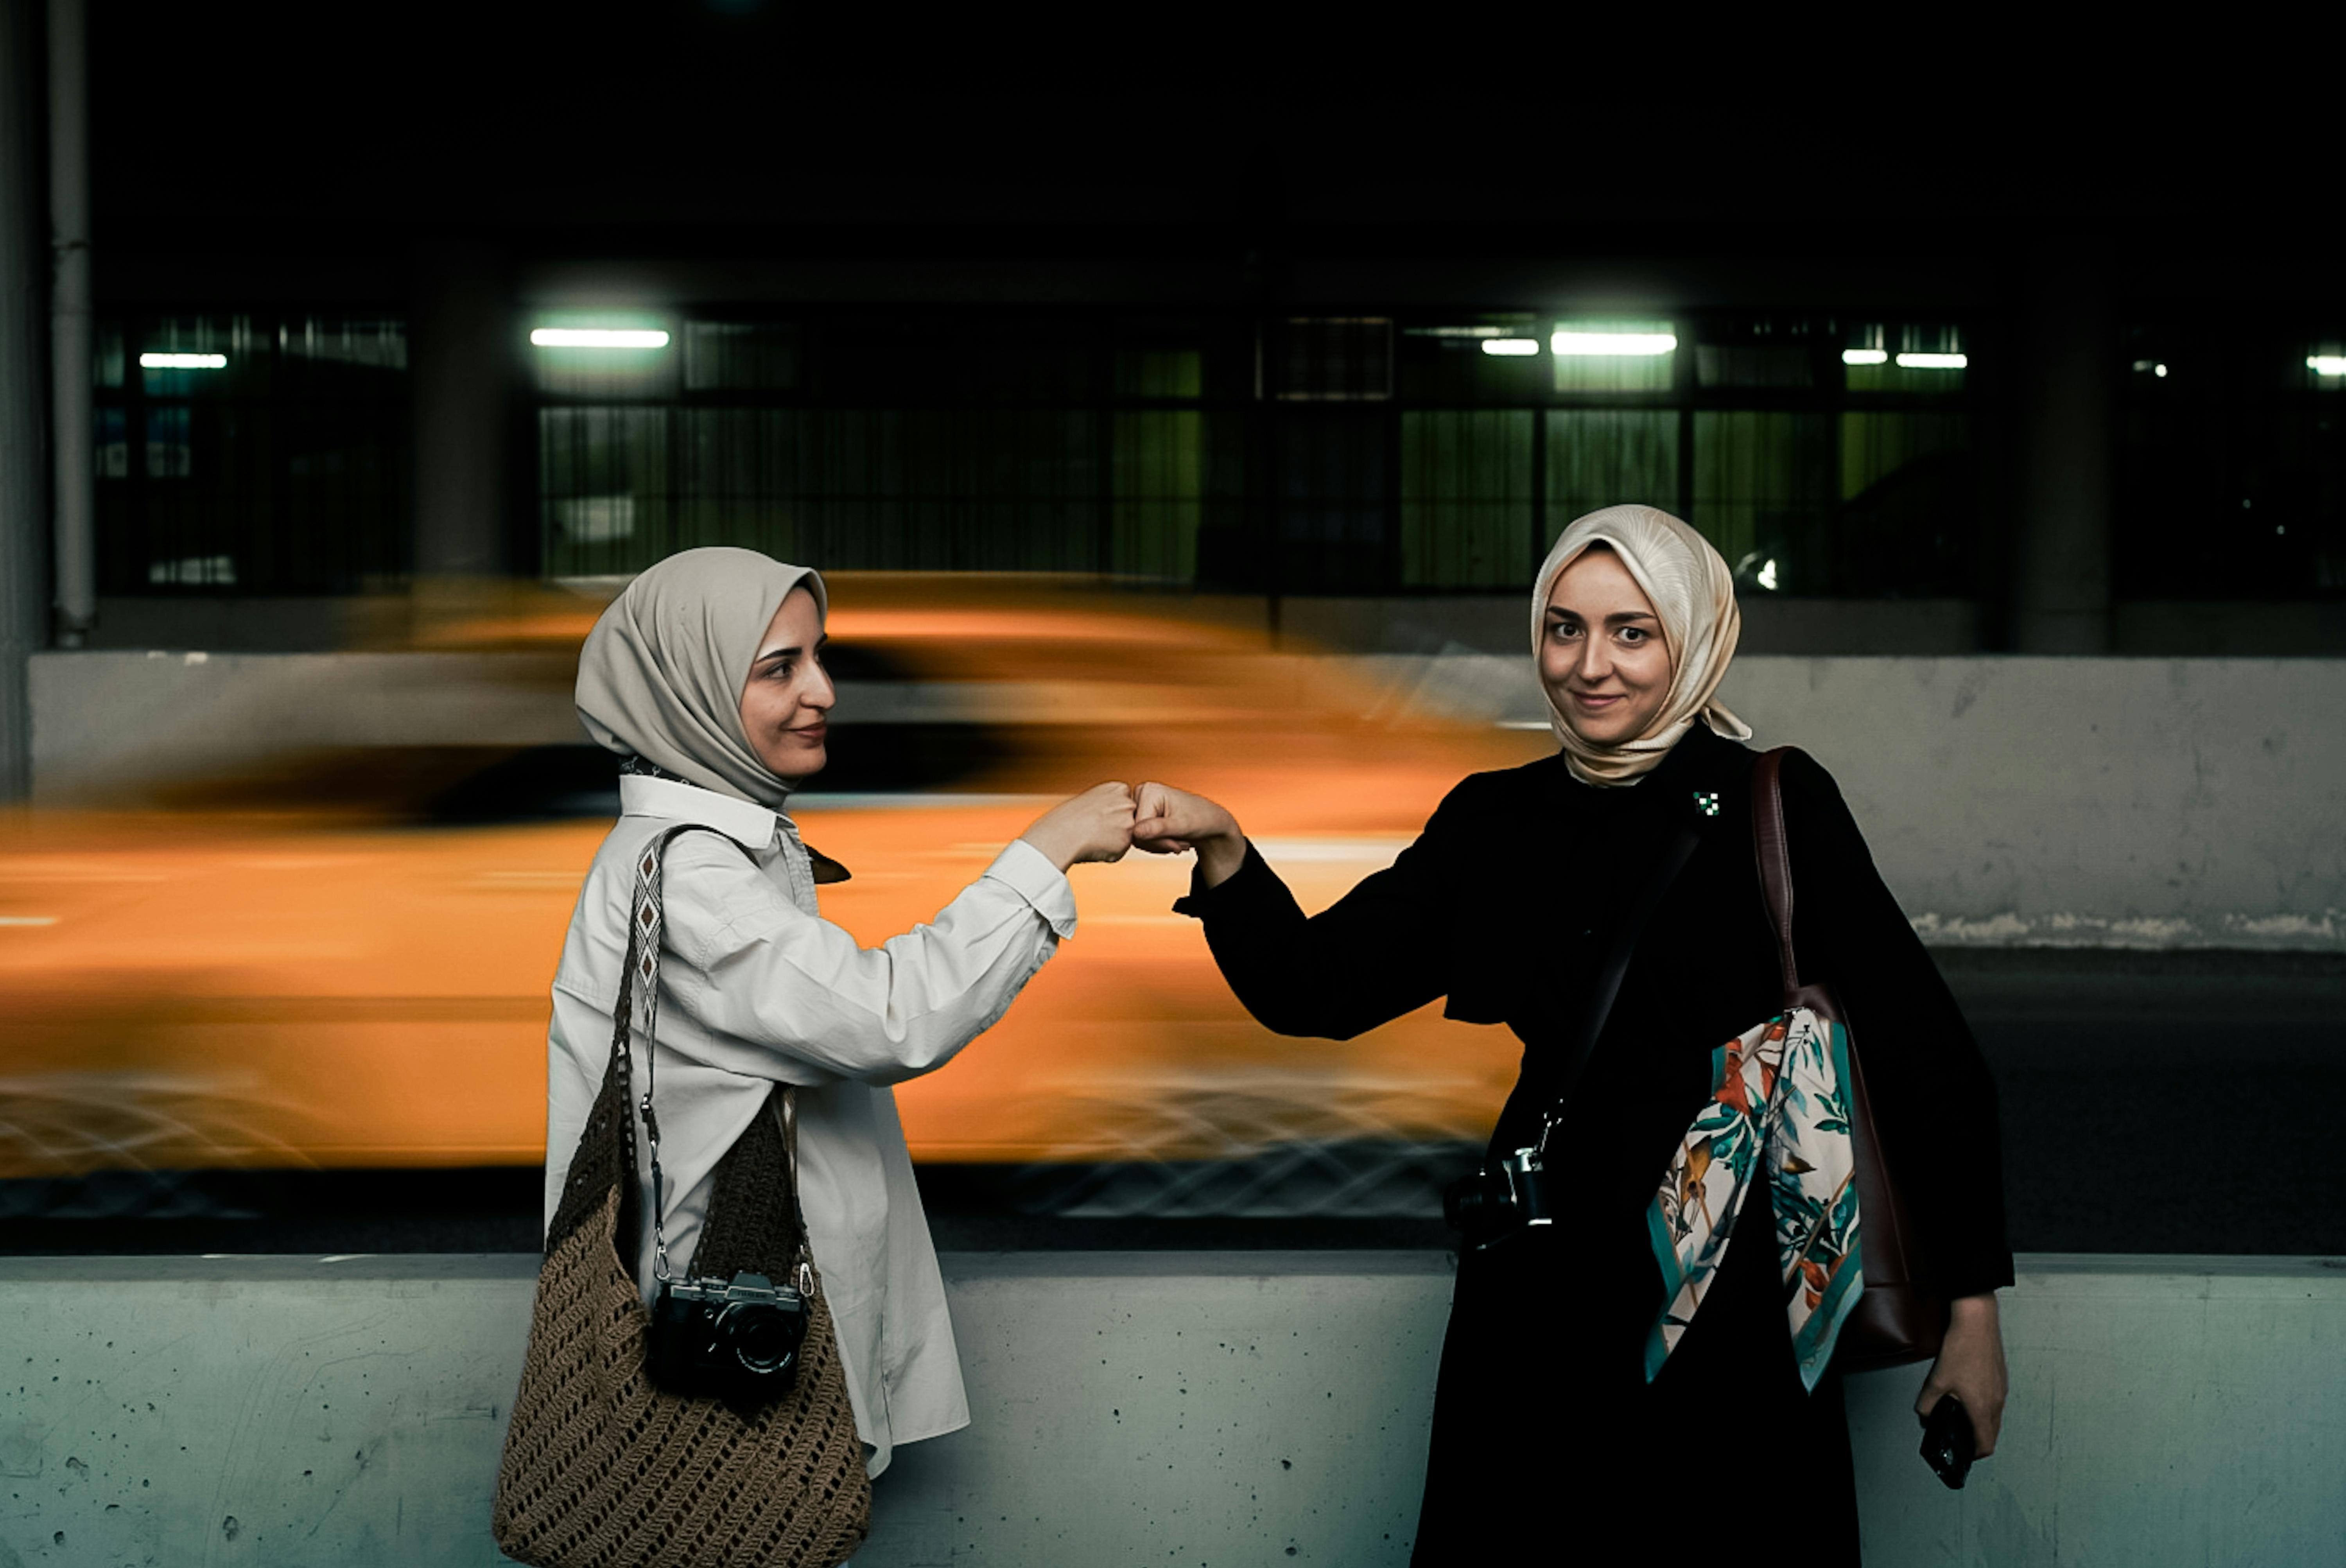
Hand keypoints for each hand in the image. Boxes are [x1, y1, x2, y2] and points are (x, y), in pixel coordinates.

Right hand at [1018, 783, 1136, 870]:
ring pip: (1124, 836)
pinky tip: (1094, 846)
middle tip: (1094, 827)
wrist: (1060, 834)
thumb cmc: (1069, 818)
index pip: (1125, 803)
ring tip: (1093, 836)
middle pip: (1128, 820)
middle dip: (1115, 826)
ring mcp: (1128, 823)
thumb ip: (1110, 804)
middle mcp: (1127, 803)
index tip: (1096, 816)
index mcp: (1118, 788)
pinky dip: (1109, 853)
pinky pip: (1120, 852)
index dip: (1110, 813)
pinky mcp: (1126, 842)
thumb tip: (1117, 818)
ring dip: (1112, 840)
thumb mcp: (1092, 799)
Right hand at [1131, 782, 1245, 887]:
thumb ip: (1158, 829)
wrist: (1211, 823)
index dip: (1156, 841)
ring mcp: (1141, 805)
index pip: (1137, 828)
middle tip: (1179, 842)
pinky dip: (1157, 845)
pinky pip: (1141, 839)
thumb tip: (1136, 832)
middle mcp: (1141, 795)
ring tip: (1178, 840)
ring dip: (1160, 845)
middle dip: (1159, 843)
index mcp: (1148, 791)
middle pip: (1135, 834)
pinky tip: (1172, 840)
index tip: (1177, 843)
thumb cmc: (1201, 819)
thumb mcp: (1182, 825)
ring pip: (1138, 839)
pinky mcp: (1143, 816)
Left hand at [1915, 1292, 2006, 1456]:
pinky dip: (1985, 1406)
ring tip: (1961, 1415)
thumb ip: (1927, 1403)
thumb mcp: (1937, 1380)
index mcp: (1983, 1408)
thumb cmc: (1962, 1349)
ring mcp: (2001, 1389)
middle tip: (1960, 1437)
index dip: (1975, 1454)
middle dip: (1977, 1439)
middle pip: (1992, 1433)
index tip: (1965, 1454)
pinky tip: (1968, 1395)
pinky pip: (1995, 1401)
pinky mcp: (2001, 1378)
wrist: (1978, 1322)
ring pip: (1994, 1417)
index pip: (1986, 1444)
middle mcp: (1997, 1402)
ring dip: (1981, 1422)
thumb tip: (1924, 1415)